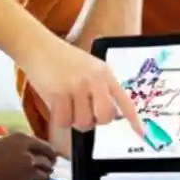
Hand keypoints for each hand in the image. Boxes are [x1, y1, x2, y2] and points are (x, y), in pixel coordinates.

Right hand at [0, 132, 56, 179]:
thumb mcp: (1, 144)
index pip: (47, 148)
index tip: (50, 160)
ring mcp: (28, 172)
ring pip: (45, 178)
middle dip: (45, 169)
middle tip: (39, 174)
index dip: (49, 156)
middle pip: (48, 163)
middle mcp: (28, 154)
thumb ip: (20, 147)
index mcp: (22, 139)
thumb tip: (36, 155)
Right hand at [18, 35, 144, 137]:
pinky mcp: (60, 93)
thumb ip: (100, 87)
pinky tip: (55, 104)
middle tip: (82, 113)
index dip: (134, 120)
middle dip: (94, 121)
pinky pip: (64, 122)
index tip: (142, 134)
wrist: (37, 45)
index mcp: (105, 73)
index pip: (125, 101)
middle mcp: (95, 80)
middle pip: (105, 117)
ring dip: (73, 120)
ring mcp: (78, 86)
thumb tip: (106, 115)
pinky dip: (59, 119)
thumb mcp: (88, 68)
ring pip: (83, 123)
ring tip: (65, 104)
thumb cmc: (60, 60)